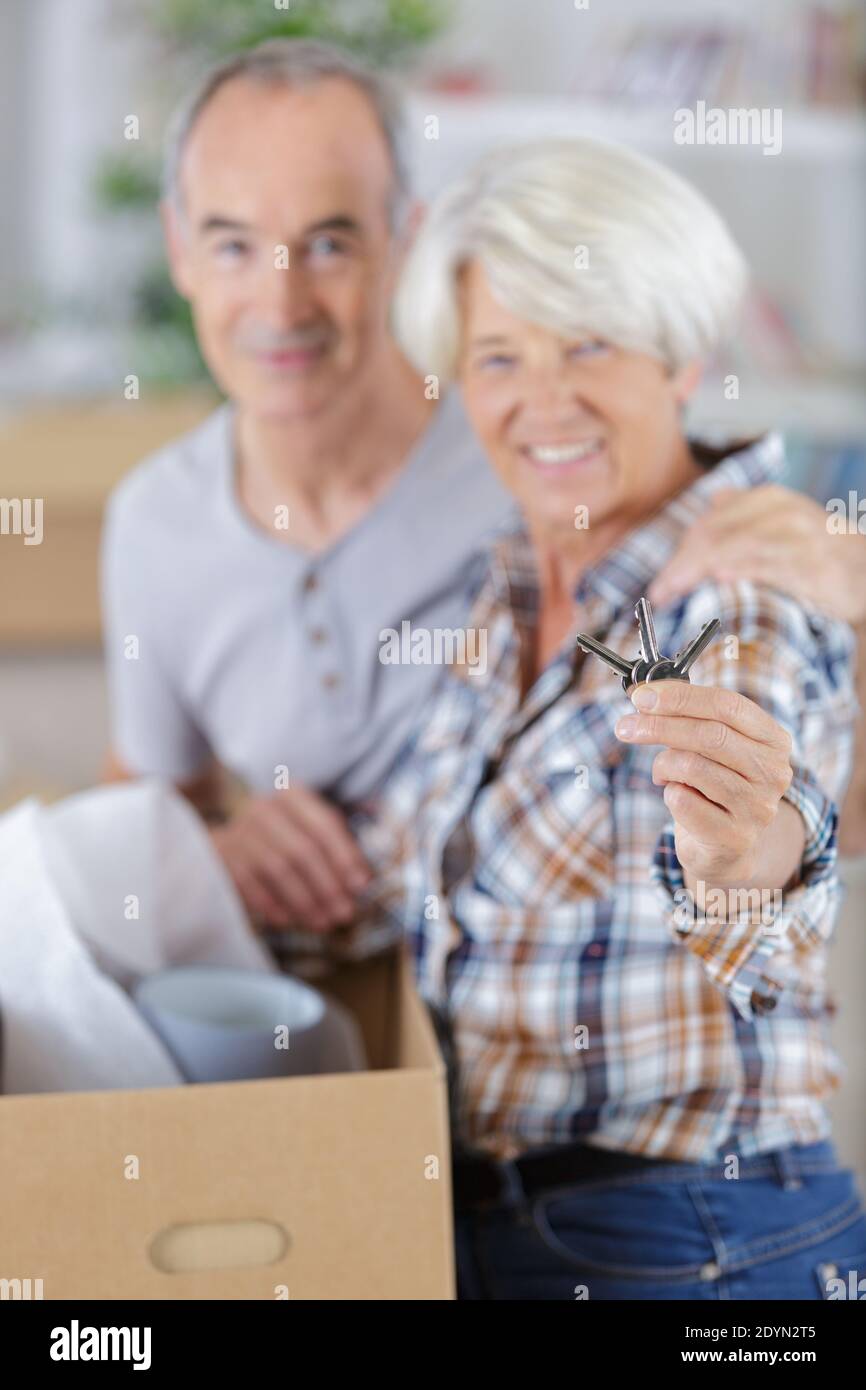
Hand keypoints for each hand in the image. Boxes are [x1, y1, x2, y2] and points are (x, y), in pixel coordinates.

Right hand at [209, 785, 370, 931]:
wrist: (230, 842)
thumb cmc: (285, 837)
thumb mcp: (312, 829)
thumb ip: (338, 849)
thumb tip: (361, 882)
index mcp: (292, 796)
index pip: (323, 827)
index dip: (344, 859)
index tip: (360, 887)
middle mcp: (264, 809)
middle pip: (301, 852)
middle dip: (327, 887)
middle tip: (344, 913)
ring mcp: (241, 833)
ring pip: (278, 871)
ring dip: (304, 902)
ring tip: (323, 923)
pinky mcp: (225, 858)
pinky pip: (252, 886)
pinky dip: (273, 906)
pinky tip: (290, 921)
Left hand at [614, 680, 794, 885]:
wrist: (724, 848)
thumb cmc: (712, 786)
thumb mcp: (710, 747)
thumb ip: (689, 719)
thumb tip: (645, 696)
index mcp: (774, 740)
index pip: (728, 705)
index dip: (681, 697)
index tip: (643, 697)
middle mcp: (773, 772)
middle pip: (710, 735)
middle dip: (659, 726)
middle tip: (625, 726)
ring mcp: (758, 807)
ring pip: (692, 766)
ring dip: (663, 765)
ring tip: (662, 773)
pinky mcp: (735, 836)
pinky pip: (683, 801)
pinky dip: (668, 794)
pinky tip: (677, 796)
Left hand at [649, 485, 865, 626]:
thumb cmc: (820, 552)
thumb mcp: (783, 522)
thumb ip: (747, 514)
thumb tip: (714, 500)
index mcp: (766, 500)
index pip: (707, 526)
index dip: (678, 557)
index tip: (659, 587)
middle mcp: (778, 511)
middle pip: (713, 535)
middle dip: (680, 567)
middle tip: (660, 595)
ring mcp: (795, 535)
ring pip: (733, 546)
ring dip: (697, 571)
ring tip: (675, 592)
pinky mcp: (811, 562)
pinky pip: (768, 563)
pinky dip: (742, 569)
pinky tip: (721, 579)